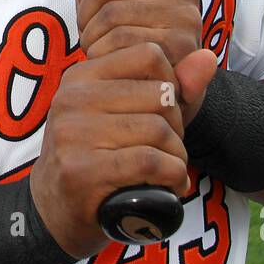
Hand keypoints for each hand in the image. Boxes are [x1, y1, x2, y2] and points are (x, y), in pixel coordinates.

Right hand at [30, 41, 191, 260]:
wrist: (54, 210)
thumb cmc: (97, 157)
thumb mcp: (125, 113)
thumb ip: (169, 84)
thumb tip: (208, 57)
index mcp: (81, 76)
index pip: (149, 53)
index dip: (173, 83)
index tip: (165, 113)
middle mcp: (72, 98)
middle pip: (160, 94)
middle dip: (177, 125)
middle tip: (170, 148)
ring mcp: (73, 133)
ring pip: (157, 129)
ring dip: (177, 155)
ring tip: (171, 169)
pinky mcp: (82, 170)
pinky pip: (149, 161)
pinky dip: (172, 175)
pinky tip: (172, 185)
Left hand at [64, 0, 217, 126]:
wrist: (165, 93)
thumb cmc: (134, 42)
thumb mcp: (108, 4)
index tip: (93, 7)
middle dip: (86, 15)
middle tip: (92, 37)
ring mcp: (185, 14)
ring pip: (110, 14)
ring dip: (93, 38)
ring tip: (102, 50)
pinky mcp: (180, 45)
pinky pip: (121, 41)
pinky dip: (105, 55)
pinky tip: (111, 63)